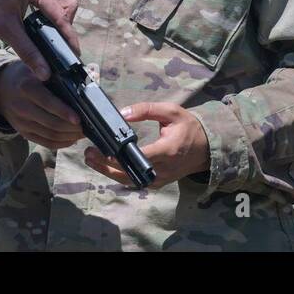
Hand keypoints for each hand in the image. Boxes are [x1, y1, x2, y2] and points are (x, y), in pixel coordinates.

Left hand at [0, 0, 78, 79]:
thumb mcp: (5, 30)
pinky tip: (44, 25)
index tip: (74, 54)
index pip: (60, 14)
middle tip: (58, 44)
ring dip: (59, 18)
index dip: (68, 36)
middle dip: (66, 25)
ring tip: (52, 37)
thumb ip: (28, 51)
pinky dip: (51, 11)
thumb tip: (45, 73)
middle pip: (67, 3)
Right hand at [0, 60, 83, 149]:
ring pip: (50, 135)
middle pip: (51, 123)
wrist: (1, 89)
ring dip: (69, 136)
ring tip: (83, 132)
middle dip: (72, 127)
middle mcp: (22, 106)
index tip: (79, 118)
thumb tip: (88, 73)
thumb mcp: (37, 65)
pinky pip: (45, 142)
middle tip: (88, 126)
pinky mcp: (23, 132)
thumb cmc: (27, 74)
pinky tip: (72, 138)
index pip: (47, 102)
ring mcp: (21, 122)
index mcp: (26, 86)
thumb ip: (57, 69)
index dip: (64, 111)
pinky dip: (61, 143)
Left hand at [83, 102, 209, 188]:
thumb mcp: (171, 111)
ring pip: (131, 181)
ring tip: (91, 160)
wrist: (205, 149)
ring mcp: (161, 179)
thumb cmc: (188, 127)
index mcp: (168, 150)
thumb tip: (123, 113)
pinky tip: (105, 167)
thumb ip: (147, 110)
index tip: (103, 149)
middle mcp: (163, 169)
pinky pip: (136, 183)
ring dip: (109, 172)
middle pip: (131, 171)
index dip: (120, 156)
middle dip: (107, 165)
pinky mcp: (158, 183)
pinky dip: (120, 176)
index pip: (140, 156)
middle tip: (88, 154)